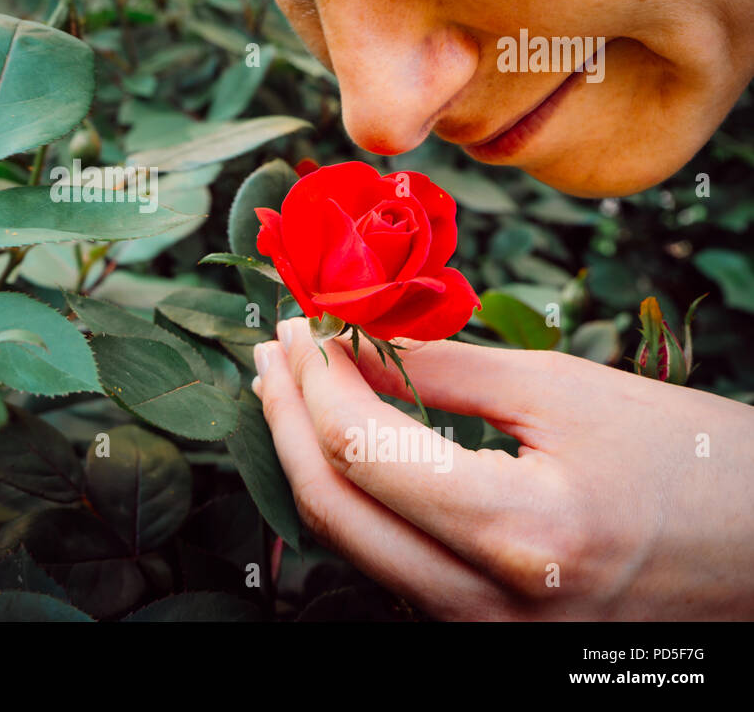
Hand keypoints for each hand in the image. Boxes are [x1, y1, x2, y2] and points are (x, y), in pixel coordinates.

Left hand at [251, 317, 753, 618]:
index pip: (362, 451)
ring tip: (289, 387)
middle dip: (286, 419)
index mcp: (521, 532)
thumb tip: (346, 338)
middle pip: (334, 509)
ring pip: (351, 545)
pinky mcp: (485, 635)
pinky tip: (339, 444)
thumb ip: (440, 368)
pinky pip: (389, 565)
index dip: (313, 380)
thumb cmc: (687, 458)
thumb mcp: (561, 390)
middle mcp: (490, 604)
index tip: (297, 325)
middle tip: (272, 351)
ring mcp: (484, 634)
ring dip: (307, 459)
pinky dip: (351, 499)